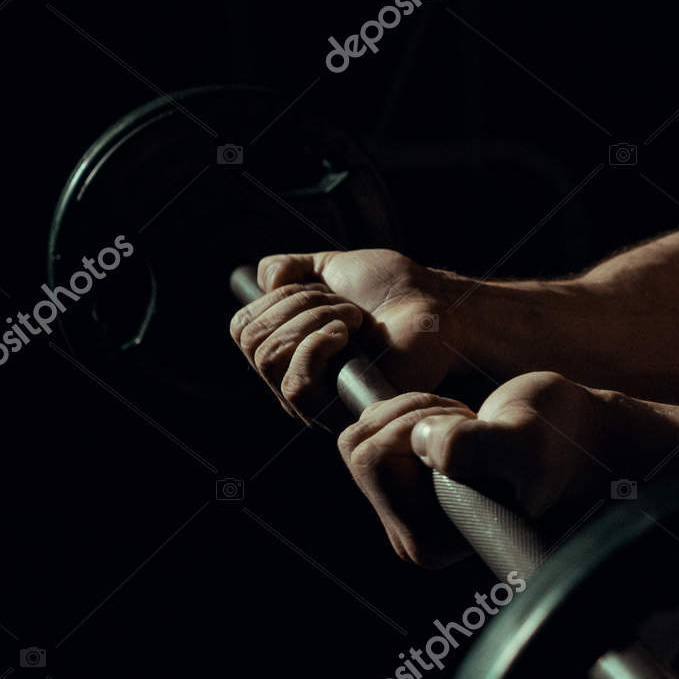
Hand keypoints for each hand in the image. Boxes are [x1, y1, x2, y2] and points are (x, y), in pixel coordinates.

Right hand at [229, 249, 467, 424]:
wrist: (435, 306)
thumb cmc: (391, 289)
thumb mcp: (329, 267)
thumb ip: (287, 268)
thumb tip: (262, 279)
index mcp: (291, 345)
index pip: (243, 328)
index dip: (275, 298)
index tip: (320, 288)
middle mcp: (297, 376)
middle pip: (251, 342)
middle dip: (295, 306)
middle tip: (343, 304)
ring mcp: (318, 398)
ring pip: (269, 360)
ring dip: (310, 320)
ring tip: (352, 317)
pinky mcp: (339, 411)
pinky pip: (296, 385)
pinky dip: (316, 345)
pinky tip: (349, 333)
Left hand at [337, 373, 648, 567]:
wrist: (576, 439)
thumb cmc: (558, 443)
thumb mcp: (525, 443)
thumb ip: (480, 448)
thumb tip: (430, 448)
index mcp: (429, 541)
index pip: (371, 460)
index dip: (416, 426)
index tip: (469, 432)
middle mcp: (410, 535)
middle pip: (356, 446)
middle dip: (411, 415)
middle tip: (468, 425)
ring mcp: (404, 512)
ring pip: (361, 431)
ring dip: (414, 411)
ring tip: (468, 428)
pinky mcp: (402, 484)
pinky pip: (370, 426)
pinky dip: (412, 409)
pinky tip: (456, 427)